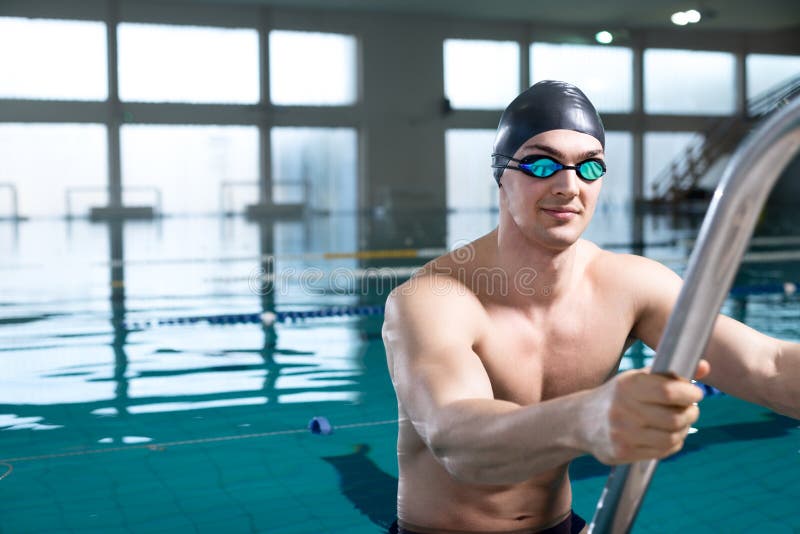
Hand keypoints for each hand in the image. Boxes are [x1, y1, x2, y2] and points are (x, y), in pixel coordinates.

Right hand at [585, 360, 708, 464]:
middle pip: (675, 417)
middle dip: (690, 412)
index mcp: (626, 386)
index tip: (695, 393)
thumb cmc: (617, 396)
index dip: (690, 393)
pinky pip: (662, 451)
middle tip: (690, 408)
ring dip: (683, 429)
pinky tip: (667, 434)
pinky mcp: (622, 453)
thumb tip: (705, 368)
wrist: (581, 421)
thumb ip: (669, 374)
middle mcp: (623, 410)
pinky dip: (673, 443)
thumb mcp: (636, 379)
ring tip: (680, 421)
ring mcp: (622, 434)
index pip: (669, 391)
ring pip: (672, 437)